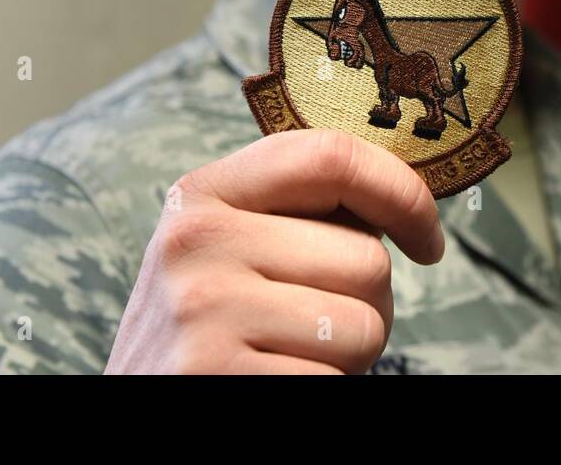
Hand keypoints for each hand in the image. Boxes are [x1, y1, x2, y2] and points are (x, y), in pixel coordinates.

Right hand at [104, 128, 443, 373]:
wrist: (134, 406)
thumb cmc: (209, 326)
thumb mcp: (228, 248)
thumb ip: (298, 212)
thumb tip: (406, 198)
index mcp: (204, 192)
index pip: (332, 155)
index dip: (403, 193)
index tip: (426, 238)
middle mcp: (196, 241)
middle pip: (366, 257)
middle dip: (369, 301)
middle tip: (319, 325)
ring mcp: (203, 310)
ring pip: (363, 324)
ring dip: (350, 353)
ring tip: (292, 355)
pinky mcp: (217, 375)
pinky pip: (334, 380)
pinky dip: (326, 389)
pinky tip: (277, 381)